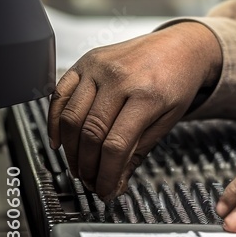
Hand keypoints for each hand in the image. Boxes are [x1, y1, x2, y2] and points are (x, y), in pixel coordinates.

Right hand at [47, 22, 220, 200]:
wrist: (180, 46)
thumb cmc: (177, 80)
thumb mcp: (168, 120)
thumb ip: (139, 151)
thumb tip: (116, 182)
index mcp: (147, 94)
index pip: (116, 145)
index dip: (106, 174)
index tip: (105, 189)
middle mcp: (120, 78)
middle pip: (90, 133)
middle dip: (87, 166)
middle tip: (91, 180)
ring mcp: (100, 67)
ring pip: (72, 116)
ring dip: (70, 149)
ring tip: (78, 165)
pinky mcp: (87, 60)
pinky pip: (60, 93)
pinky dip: (55, 120)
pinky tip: (59, 140)